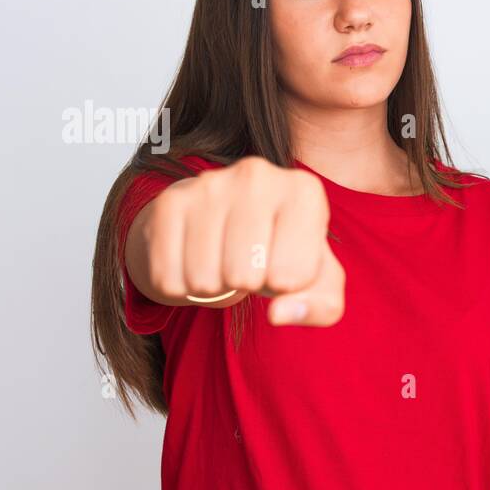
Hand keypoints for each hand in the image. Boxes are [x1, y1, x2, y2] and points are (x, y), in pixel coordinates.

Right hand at [138, 155, 343, 325]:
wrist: (230, 222)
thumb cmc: (284, 253)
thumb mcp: (319, 283)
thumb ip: (320, 306)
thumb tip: (278, 314)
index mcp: (304, 191)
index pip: (294, 276)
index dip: (288, 286)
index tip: (286, 261)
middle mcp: (258, 176)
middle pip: (245, 277)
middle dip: (248, 285)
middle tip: (251, 263)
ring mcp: (210, 184)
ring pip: (204, 280)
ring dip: (214, 286)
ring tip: (225, 260)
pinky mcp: (170, 201)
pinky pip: (169, 277)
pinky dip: (181, 285)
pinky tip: (196, 259)